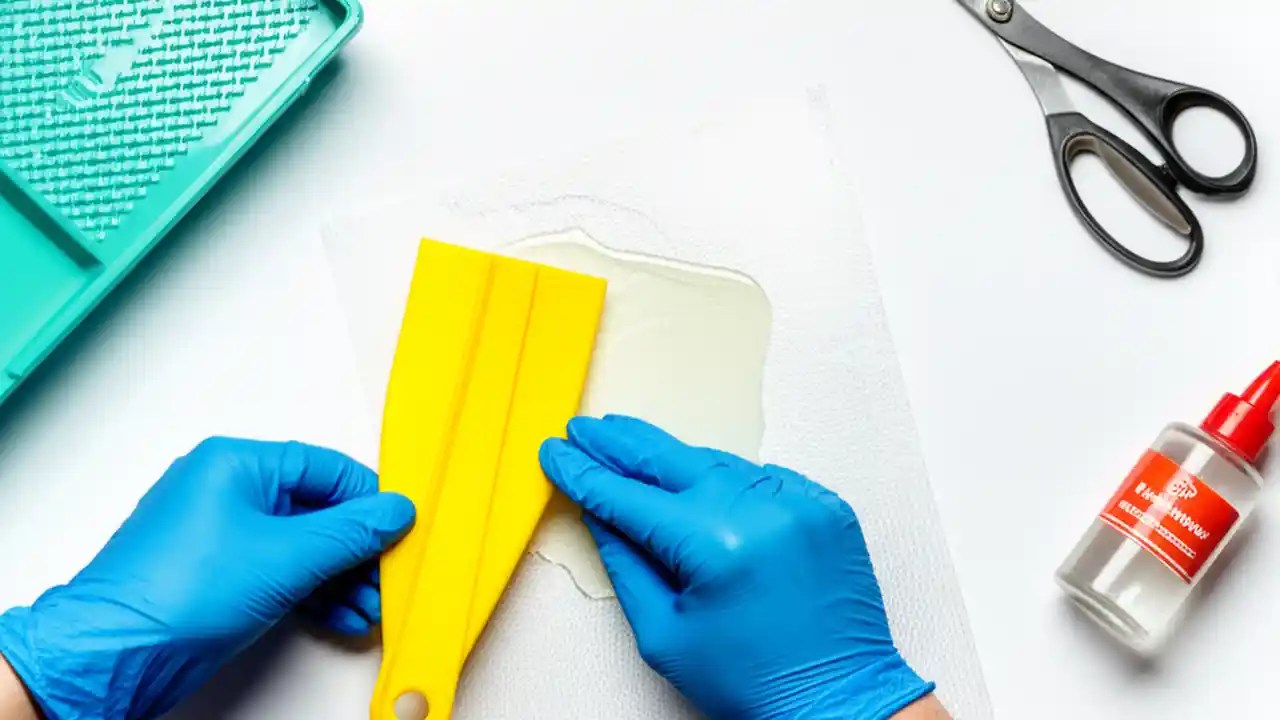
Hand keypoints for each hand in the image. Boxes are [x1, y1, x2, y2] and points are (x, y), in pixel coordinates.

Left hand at [0, 438, 414, 719]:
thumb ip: (349, 533)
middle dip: (357, 548)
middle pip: (316, 508)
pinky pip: (280, 571)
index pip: (325, 467)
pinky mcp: (218, 574)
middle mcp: (227, 490)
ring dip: (340, 577)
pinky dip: (313, 592)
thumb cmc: (175, 594)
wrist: (113, 656)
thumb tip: (394, 512)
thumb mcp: (286, 557)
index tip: (400, 527)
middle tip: (389, 574)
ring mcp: (220, 534)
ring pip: (301, 545)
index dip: (368, 499)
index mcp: (236, 462)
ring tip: (369, 605)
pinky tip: (341, 615)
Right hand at [539, 416, 935, 719]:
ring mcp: (799, 503)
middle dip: (621, 444)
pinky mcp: (825, 506)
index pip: (630, 497)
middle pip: (671, 459)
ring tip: (630, 445)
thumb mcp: (666, 635)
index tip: (558, 455)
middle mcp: (761, 511)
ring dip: (672, 457)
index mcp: (717, 546)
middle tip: (585, 430)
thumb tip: (600, 513)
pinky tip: (695, 477)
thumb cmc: (755, 683)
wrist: (838, 700)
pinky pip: (761, 476)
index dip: (586, 474)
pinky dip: (726, 477)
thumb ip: (627, 565)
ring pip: (717, 462)